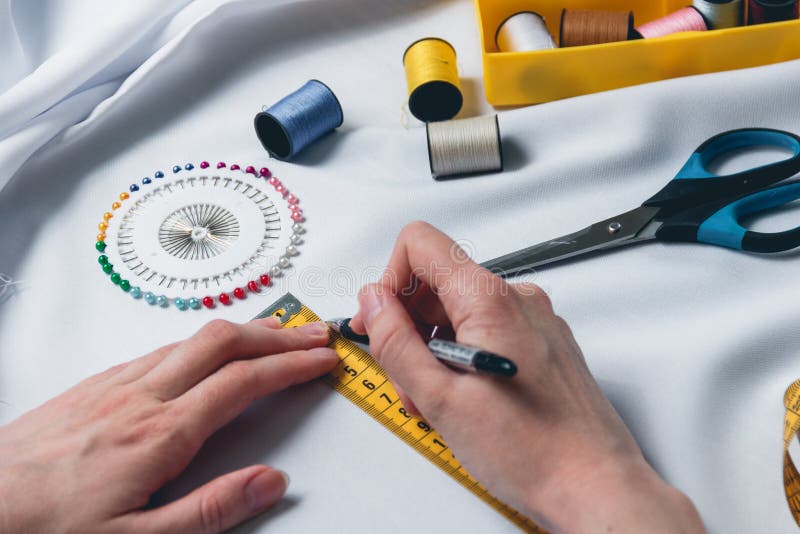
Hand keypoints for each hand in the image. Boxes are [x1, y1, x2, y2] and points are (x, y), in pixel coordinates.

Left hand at [0, 318, 337, 532]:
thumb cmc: (44, 530)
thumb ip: (211, 510)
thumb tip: (269, 481)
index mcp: (160, 435)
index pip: (244, 383)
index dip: (291, 367)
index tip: (322, 360)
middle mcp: (139, 398)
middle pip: (224, 343)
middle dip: (277, 335)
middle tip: (312, 334)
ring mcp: (113, 386)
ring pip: (191, 339)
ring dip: (242, 331)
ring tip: (273, 333)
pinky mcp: (92, 387)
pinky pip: (158, 349)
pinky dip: (199, 341)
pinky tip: (202, 349)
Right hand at [350, 222, 703, 533]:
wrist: (595, 485)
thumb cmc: (534, 451)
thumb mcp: (441, 400)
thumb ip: (396, 342)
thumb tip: (374, 304)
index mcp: (490, 300)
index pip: (420, 245)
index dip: (388, 281)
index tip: (380, 321)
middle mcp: (518, 299)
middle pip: (439, 282)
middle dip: (410, 326)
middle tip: (405, 377)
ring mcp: (535, 320)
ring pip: (461, 310)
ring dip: (434, 348)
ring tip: (438, 399)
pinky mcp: (542, 342)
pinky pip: (488, 330)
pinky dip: (464, 356)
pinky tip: (465, 398)